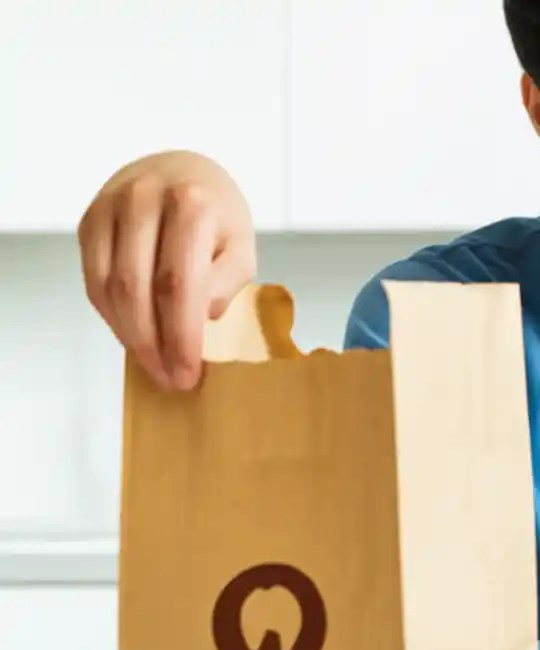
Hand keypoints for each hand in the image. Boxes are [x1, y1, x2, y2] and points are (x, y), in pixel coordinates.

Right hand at [78, 150, 256, 390]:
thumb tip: (197, 321)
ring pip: (109, 288)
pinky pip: (93, 280)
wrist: (183, 171)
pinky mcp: (90, 220)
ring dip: (130, 336)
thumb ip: (226, 281)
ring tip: (154, 365)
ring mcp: (110, 207)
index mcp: (191, 204)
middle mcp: (144, 199)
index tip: (188, 374)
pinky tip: (134, 336)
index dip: (181, 336)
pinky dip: (112, 316)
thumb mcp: (240, 245)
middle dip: (153, 345)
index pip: (179, 284)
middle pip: (137, 289)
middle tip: (170, 379)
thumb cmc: (217, 218)